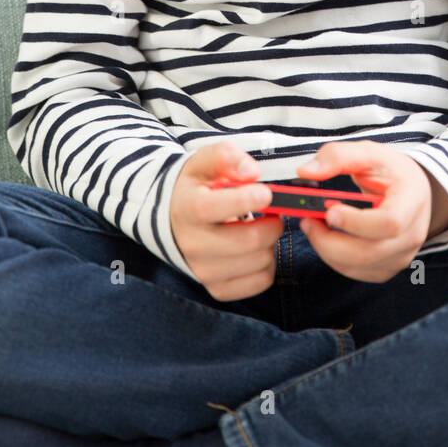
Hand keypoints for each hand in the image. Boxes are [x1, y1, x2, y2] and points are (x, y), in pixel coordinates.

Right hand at [170, 143, 283, 301]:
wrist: (175, 220)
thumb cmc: (197, 187)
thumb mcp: (204, 162)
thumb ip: (226, 157)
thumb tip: (252, 172)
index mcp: (186, 208)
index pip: (214, 208)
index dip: (245, 200)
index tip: (266, 193)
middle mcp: (192, 244)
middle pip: (248, 240)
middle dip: (271, 223)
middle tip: (272, 212)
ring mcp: (203, 271)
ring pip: (259, 261)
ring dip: (270, 243)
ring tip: (260, 228)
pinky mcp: (217, 289)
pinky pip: (260, 281)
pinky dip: (267, 265)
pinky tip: (256, 249)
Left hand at [295, 141, 447, 283]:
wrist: (412, 191)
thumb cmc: (390, 171)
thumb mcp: (369, 152)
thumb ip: (337, 157)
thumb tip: (305, 171)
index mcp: (412, 201)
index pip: (389, 223)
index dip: (355, 222)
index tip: (329, 210)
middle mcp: (412, 234)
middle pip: (368, 253)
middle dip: (329, 241)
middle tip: (307, 221)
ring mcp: (402, 255)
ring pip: (359, 267)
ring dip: (327, 250)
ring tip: (313, 226)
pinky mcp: (388, 267)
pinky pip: (357, 273)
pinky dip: (335, 259)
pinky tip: (327, 238)